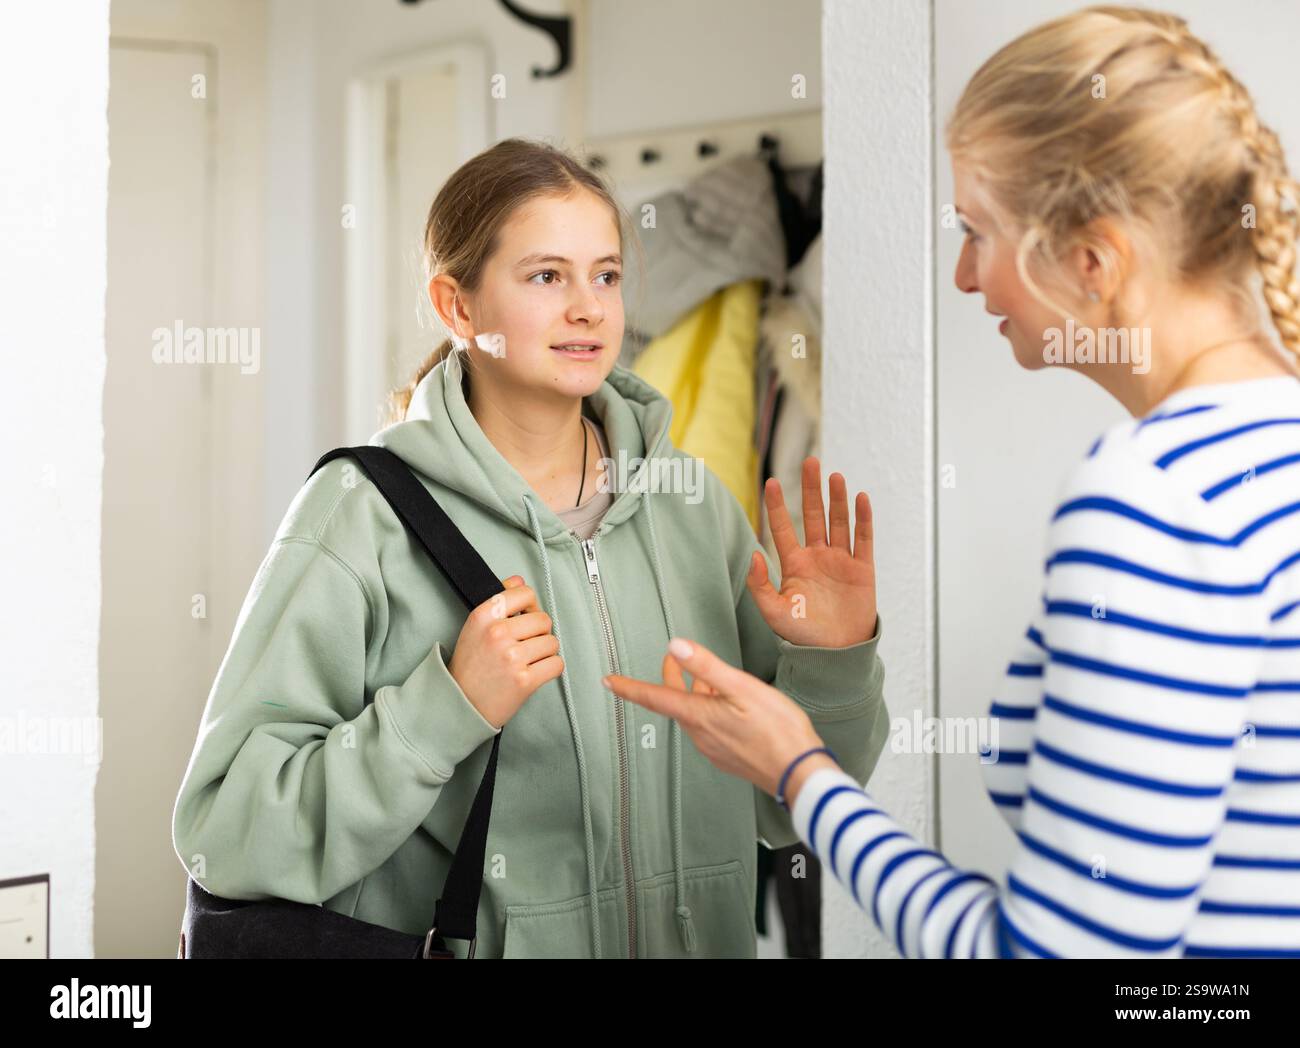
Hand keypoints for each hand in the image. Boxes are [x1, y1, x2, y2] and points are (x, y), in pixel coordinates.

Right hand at [447, 575, 562, 728]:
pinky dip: (549, 669)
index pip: (525, 593)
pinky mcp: (525, 680)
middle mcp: (498, 633)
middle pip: (543, 619)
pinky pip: (556, 664)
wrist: (460, 703)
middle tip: (525, 645)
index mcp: (484, 615)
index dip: (531, 605)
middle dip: (539, 633)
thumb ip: (498, 603)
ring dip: (544, 652)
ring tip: (526, 661)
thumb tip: (519, 581)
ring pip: (552, 643)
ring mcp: (512, 657)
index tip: (526, 616)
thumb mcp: (474, 627)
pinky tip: (534, 672)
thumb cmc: (470, 666)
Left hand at [603, 637, 827, 798]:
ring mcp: (714, 747)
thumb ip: (707, 667)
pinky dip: (711, 709)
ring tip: (707, 676)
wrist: (800, 774)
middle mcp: (700, 735)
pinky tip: (728, 703)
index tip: (608, 682)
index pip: (655, 698)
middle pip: (675, 703)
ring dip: (695, 693)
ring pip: (694, 714)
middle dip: (671, 680)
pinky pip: (709, 727)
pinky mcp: (728, 756)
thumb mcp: (742, 689)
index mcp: (699, 717)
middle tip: (671, 660)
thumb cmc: (778, 732)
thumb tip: (676, 646)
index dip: (629, 688)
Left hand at [748, 457, 876, 647]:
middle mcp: (817, 557)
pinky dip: (863, 519)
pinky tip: (861, 498)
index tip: (772, 482)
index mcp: (794, 564)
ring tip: (834, 476)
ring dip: (837, 499)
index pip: (784, 528)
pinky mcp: (862, 569)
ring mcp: (841, 561)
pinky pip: (863, 539)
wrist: (836, 654)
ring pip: (839, 522)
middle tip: (810, 461)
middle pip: (814, 515)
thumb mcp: (774, 612)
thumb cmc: (802, 636)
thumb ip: (760, 585)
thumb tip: (754, 555)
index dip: (778, 506)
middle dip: (811, 489)